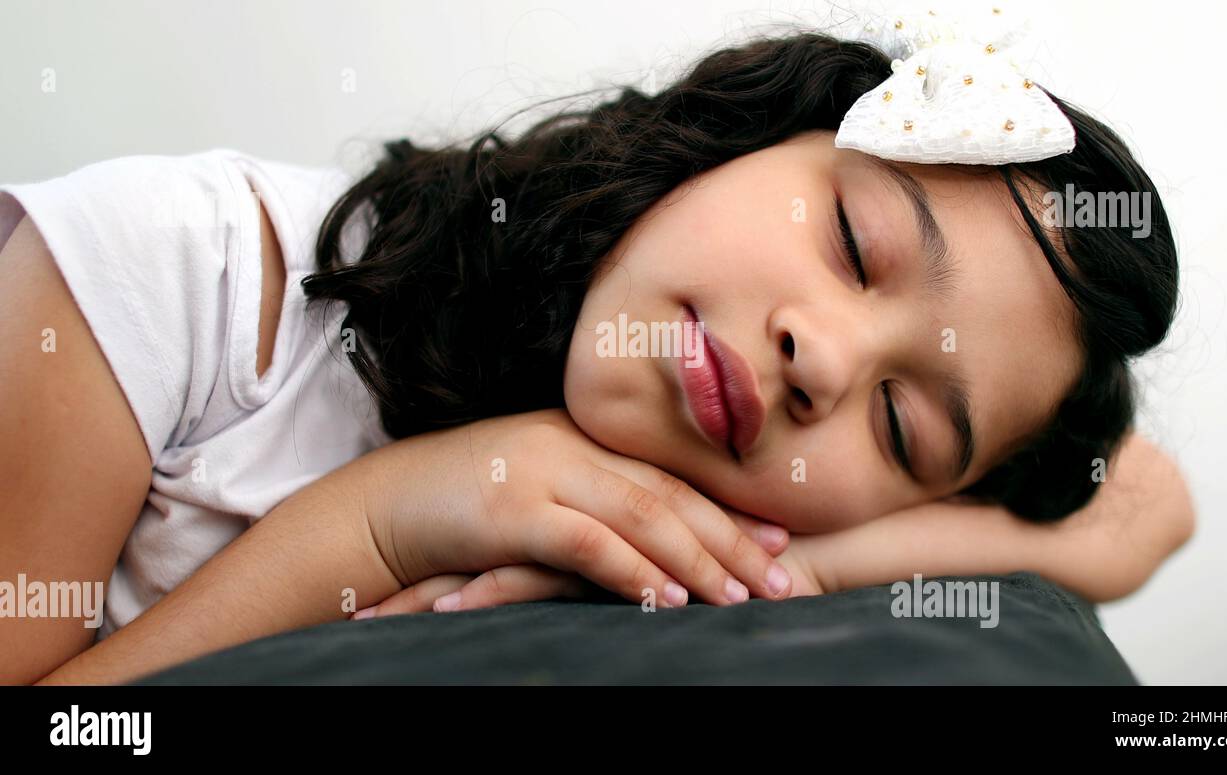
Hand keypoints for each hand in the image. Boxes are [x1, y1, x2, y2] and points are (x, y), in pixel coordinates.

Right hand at [355, 409, 794, 608]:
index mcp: (583, 438)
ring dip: (698, 558)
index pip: (670, 475)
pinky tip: (667, 598)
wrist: (383, 503)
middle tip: (781, 575)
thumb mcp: (531, 487)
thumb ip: (586, 498)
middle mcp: (573, 447)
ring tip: (742, 596)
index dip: (728, 507)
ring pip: (641, 515)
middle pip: (670, 494)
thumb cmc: (459, 500)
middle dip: (732, 537)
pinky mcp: (513, 512)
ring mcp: (544, 474)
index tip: (778, 536)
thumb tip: (640, 537)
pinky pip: (586, 543)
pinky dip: (632, 571)